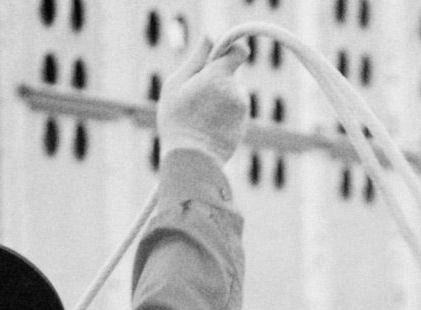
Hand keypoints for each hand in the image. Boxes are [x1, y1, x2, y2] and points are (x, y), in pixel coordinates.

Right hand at [157, 37, 250, 165]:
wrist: (192, 159)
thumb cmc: (177, 121)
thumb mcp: (176, 84)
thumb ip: (196, 60)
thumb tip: (210, 38)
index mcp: (220, 77)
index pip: (239, 51)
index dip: (230, 51)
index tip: (219, 57)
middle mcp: (236, 92)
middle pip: (231, 75)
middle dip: (218, 79)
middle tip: (196, 95)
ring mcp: (243, 110)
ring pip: (232, 94)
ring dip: (220, 98)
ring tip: (200, 115)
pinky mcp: (244, 125)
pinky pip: (234, 110)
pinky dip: (224, 114)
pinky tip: (208, 125)